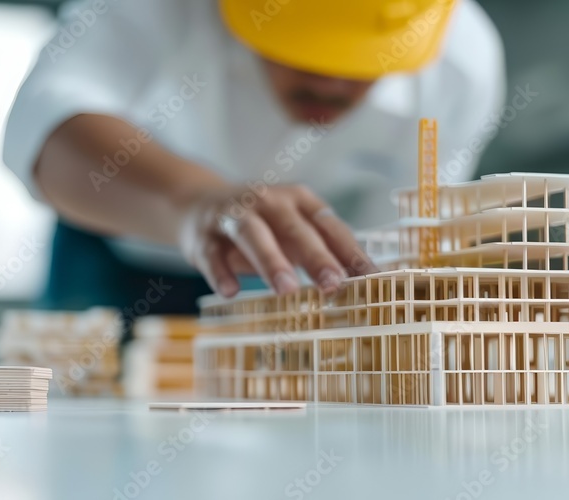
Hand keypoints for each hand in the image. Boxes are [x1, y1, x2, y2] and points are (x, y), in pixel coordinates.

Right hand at [177, 184, 377, 297]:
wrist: (198, 204)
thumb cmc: (261, 224)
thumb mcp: (294, 229)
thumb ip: (326, 251)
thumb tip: (369, 281)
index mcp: (298, 200)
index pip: (329, 225)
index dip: (349, 251)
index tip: (370, 278)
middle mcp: (267, 201)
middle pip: (294, 228)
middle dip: (315, 256)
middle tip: (333, 284)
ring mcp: (233, 215)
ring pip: (252, 234)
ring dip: (270, 260)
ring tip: (286, 290)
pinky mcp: (203, 235)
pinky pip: (211, 254)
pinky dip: (220, 272)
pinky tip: (231, 291)